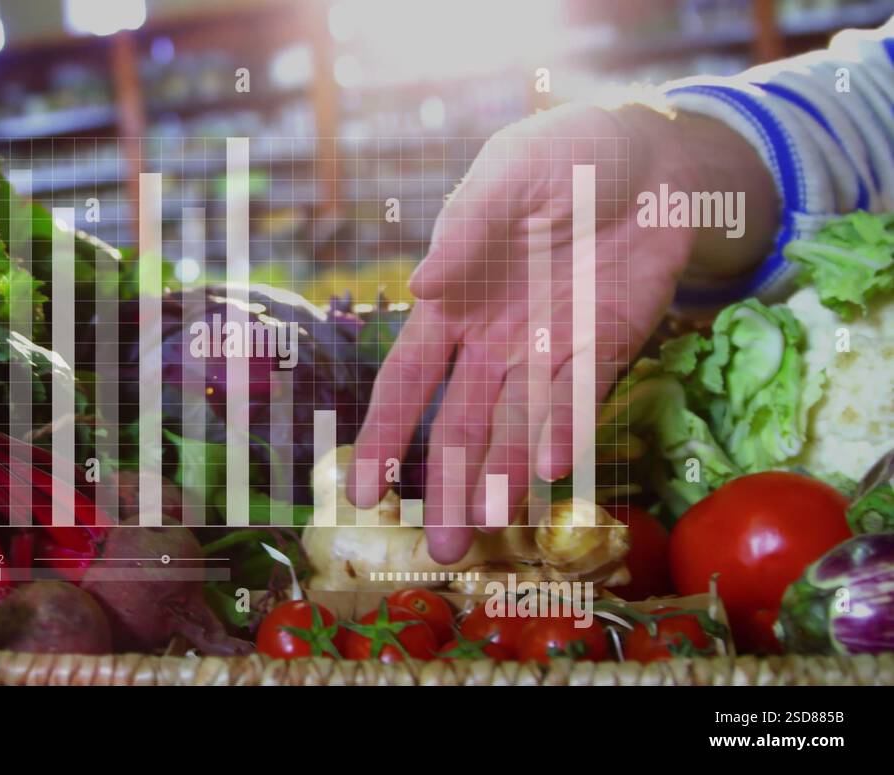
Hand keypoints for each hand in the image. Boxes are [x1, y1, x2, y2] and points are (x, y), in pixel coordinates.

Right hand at [348, 103, 775, 562]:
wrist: (653, 154)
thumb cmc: (560, 157)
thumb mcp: (507, 174)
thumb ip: (468, 226)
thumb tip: (420, 285)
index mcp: (452, 306)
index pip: (408, 382)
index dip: (384, 436)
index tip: (362, 492)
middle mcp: (495, 343)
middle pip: (462, 427)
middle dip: (449, 487)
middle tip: (443, 550)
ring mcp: (552, 351)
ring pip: (521, 426)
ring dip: (505, 474)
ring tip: (491, 521)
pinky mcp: (609, 347)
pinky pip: (585, 396)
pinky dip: (569, 430)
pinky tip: (557, 467)